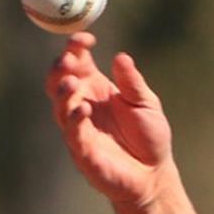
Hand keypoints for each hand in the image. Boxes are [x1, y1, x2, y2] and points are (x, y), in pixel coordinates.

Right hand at [46, 32, 173, 210]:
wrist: (154, 175)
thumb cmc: (149, 137)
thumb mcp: (146, 104)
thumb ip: (132, 83)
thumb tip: (121, 57)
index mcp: (96, 88)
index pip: (77, 62)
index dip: (76, 47)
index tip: (85, 39)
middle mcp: (83, 104)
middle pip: (59, 80)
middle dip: (60, 68)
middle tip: (69, 60)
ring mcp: (79, 128)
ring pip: (60, 105)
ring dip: (62, 92)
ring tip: (72, 82)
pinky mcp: (82, 151)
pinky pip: (72, 133)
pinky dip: (74, 120)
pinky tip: (83, 110)